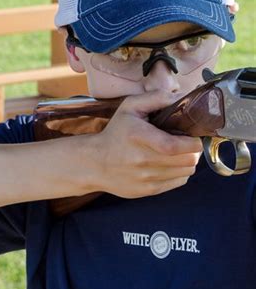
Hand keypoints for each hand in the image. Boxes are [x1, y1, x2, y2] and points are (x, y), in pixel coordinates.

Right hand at [82, 90, 202, 198]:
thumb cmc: (115, 133)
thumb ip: (157, 98)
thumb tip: (182, 97)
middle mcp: (142, 160)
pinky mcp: (149, 190)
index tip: (193, 135)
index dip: (193, 142)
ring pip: (187, 172)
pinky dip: (180, 173)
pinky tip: (170, 164)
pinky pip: (179, 182)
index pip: (175, 146)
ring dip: (188, 161)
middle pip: (187, 160)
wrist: (95, 162)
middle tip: (187, 142)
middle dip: (194, 150)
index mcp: (139, 137)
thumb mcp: (130, 107)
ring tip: (178, 153)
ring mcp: (146, 178)